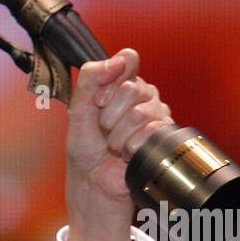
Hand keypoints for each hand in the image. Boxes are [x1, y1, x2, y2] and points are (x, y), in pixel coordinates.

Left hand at [64, 48, 172, 240]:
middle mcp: (140, 95)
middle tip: (103, 130)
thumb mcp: (77, 111)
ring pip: (142, 112)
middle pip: (132, 88)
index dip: (110, 83)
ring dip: (119, 135)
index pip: (127, 61)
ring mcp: (154, 114)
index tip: (98, 102)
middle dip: (109, 115)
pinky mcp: (162, 135)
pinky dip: (132, 146)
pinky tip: (127, 153)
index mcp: (119, 84)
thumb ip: (90, 79)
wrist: (93, 182)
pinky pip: (153, 131)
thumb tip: (121, 57)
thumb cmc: (85, 151)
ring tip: (114, 146)